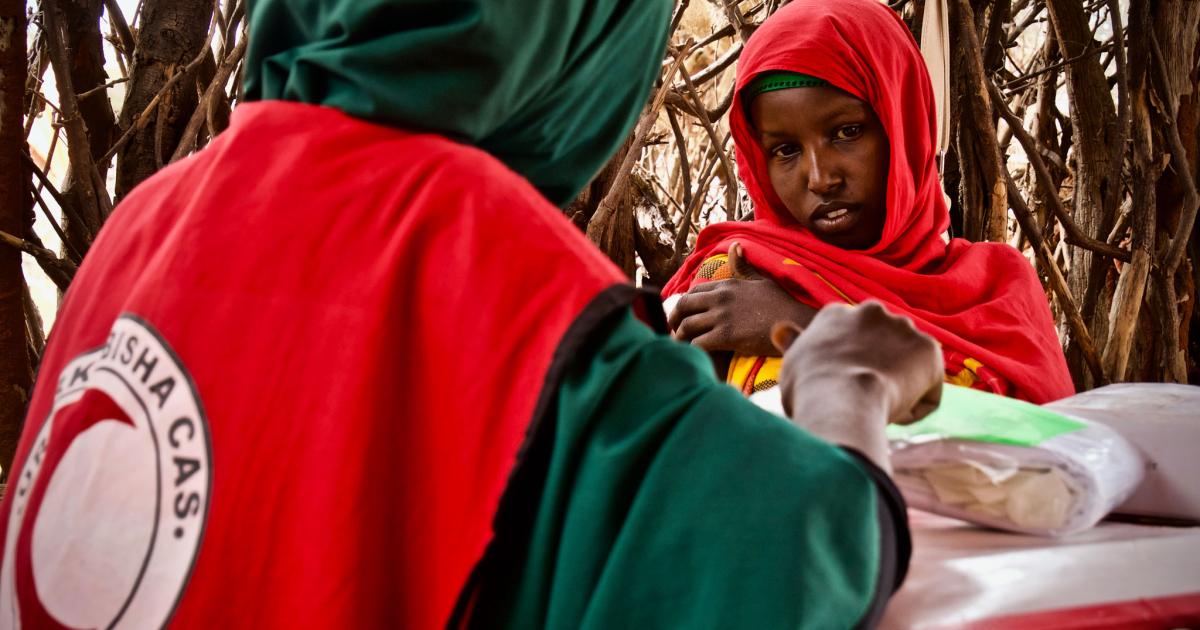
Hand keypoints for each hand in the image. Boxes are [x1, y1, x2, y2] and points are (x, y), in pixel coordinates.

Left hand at [668, 242, 816, 355]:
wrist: (795, 323)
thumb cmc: (780, 304)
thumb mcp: (760, 280)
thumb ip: (743, 266)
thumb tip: (735, 246)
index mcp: (727, 284)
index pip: (693, 292)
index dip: (683, 305)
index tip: (681, 315)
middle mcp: (721, 298)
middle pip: (683, 306)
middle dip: (673, 319)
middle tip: (673, 331)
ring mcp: (723, 317)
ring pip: (687, 326)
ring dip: (680, 337)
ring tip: (680, 346)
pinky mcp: (727, 336)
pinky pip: (698, 343)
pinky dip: (693, 350)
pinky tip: (695, 355)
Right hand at [771, 302, 943, 473]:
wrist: (842, 399)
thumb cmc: (809, 389)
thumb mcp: (793, 362)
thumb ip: (795, 345)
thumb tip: (781, 330)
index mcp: (835, 313)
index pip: (846, 339)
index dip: (844, 368)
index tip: (838, 387)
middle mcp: (871, 311)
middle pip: (878, 345)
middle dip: (875, 368)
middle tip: (860, 397)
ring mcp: (902, 327)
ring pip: (903, 364)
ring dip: (896, 385)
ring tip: (877, 408)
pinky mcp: (930, 350)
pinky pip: (927, 385)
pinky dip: (916, 406)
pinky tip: (894, 415)